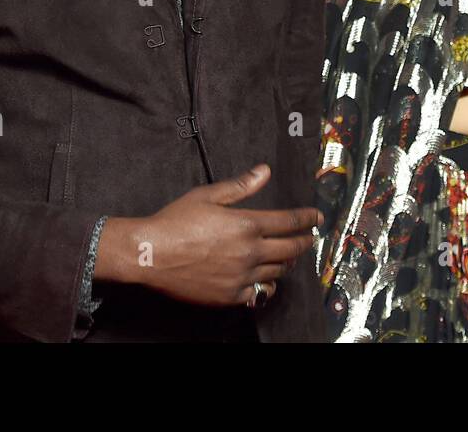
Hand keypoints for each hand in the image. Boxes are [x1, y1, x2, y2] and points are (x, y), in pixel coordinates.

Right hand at [120, 164, 321, 306]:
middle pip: (291, 249)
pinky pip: (259, 294)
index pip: (289, 222)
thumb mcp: (208, 195)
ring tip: (289, 256)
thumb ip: (240, 186)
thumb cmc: (175, 221)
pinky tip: (267, 280)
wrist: (150, 253)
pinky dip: (267, 287)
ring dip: (288, 262)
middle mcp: (250, 252)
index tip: (317, 217)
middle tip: (310, 237)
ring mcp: (241, 277)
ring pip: (278, 272)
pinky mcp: (230, 296)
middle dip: (305, 241)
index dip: (307, 219)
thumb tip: (264, 171)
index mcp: (247, 225)